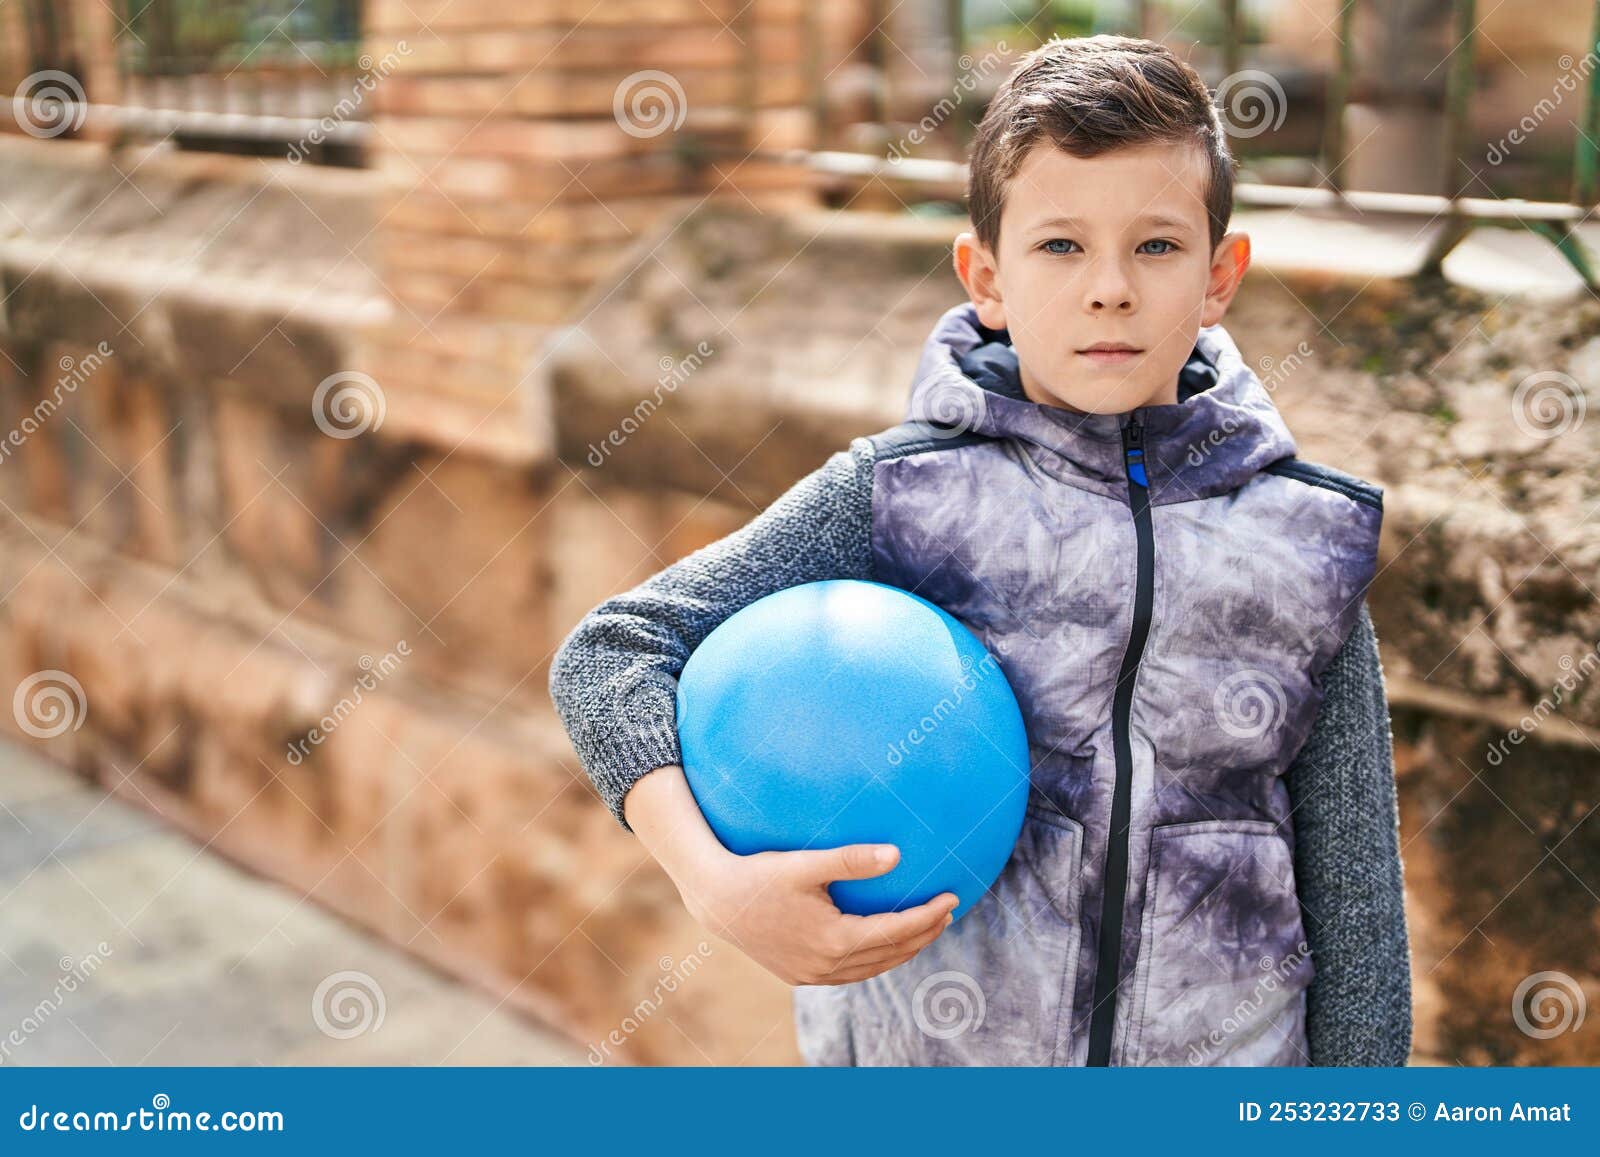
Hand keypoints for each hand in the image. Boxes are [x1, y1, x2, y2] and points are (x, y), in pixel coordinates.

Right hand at [621, 765, 958, 986]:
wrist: (716, 900)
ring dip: (902, 949)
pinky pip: (850, 972)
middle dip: (923, 934)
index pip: (897, 931)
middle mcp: (827, 966)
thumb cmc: (760, 875)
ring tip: (924, 927)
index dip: (928, 916)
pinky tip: (881, 941)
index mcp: (835, 941)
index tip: (952, 898)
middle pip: (891, 954)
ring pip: (872, 968)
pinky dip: (874, 959)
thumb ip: (851, 859)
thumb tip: (897, 855)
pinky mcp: (800, 976)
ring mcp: (813, 975)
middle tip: (947, 912)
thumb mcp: (805, 864)